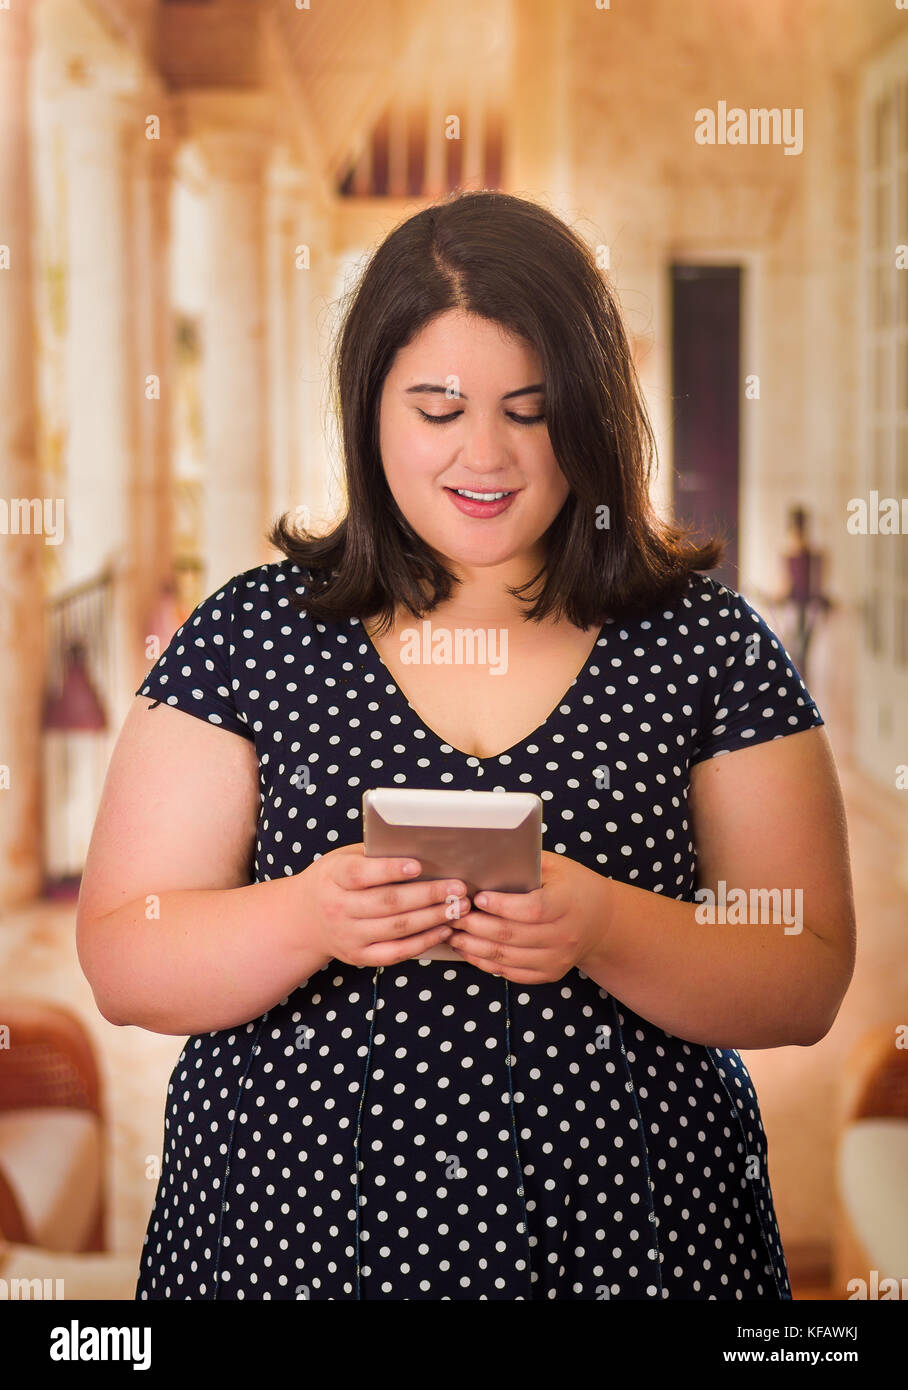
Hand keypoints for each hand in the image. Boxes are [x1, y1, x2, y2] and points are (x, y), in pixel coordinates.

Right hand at [303, 844, 470, 967]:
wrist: (305, 918)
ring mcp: (348, 936)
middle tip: (458, 888)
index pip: (361, 874)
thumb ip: (373, 853)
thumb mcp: (343, 858)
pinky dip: (423, 942)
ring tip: (459, 907)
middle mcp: (338, 909)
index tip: (418, 865)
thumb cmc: (335, 880)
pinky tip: (443, 930)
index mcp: (333, 878)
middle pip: (387, 903)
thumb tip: (419, 845)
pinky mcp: (360, 956)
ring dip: (433, 918)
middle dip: (428, 895)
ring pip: (397, 928)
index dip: (390, 870)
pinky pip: (396, 952)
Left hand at [447, 851, 613, 982]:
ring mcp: (557, 958)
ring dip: (474, 947)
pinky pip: (512, 973)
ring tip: (453, 934)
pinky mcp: (549, 974)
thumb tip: (485, 859)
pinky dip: (486, 964)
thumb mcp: (556, 866)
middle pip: (512, 935)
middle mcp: (564, 935)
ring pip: (506, 957)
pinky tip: (469, 951)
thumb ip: (525, 863)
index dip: (502, 906)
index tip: (478, 897)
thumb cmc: (572, 886)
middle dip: (476, 926)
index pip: (532, 909)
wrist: (602, 920)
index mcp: (567, 903)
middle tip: (452, 915)